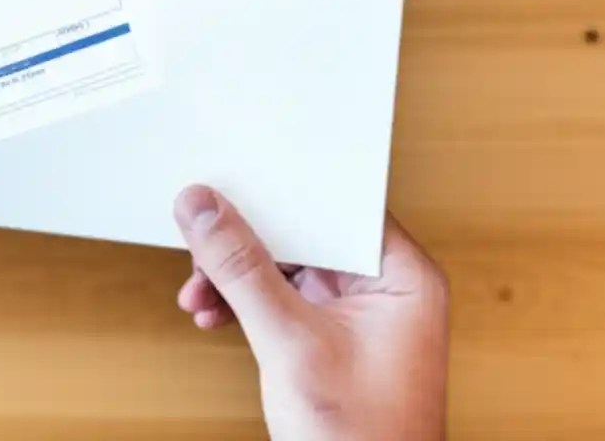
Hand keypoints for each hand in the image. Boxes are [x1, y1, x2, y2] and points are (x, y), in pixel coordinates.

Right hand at [173, 185, 447, 440]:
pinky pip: (284, 298)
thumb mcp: (290, 343)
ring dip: (237, 277)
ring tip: (200, 293)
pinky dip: (246, 304)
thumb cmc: (361, 440)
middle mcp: (387, 289)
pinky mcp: (335, 336)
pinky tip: (214, 312)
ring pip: (288, 267)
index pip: (337, 207)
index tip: (228, 189)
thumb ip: (243, 269)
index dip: (281, 194)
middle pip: (306, 235)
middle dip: (246, 245)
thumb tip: (206, 210)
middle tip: (202, 248)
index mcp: (404, 278)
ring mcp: (361, 314)